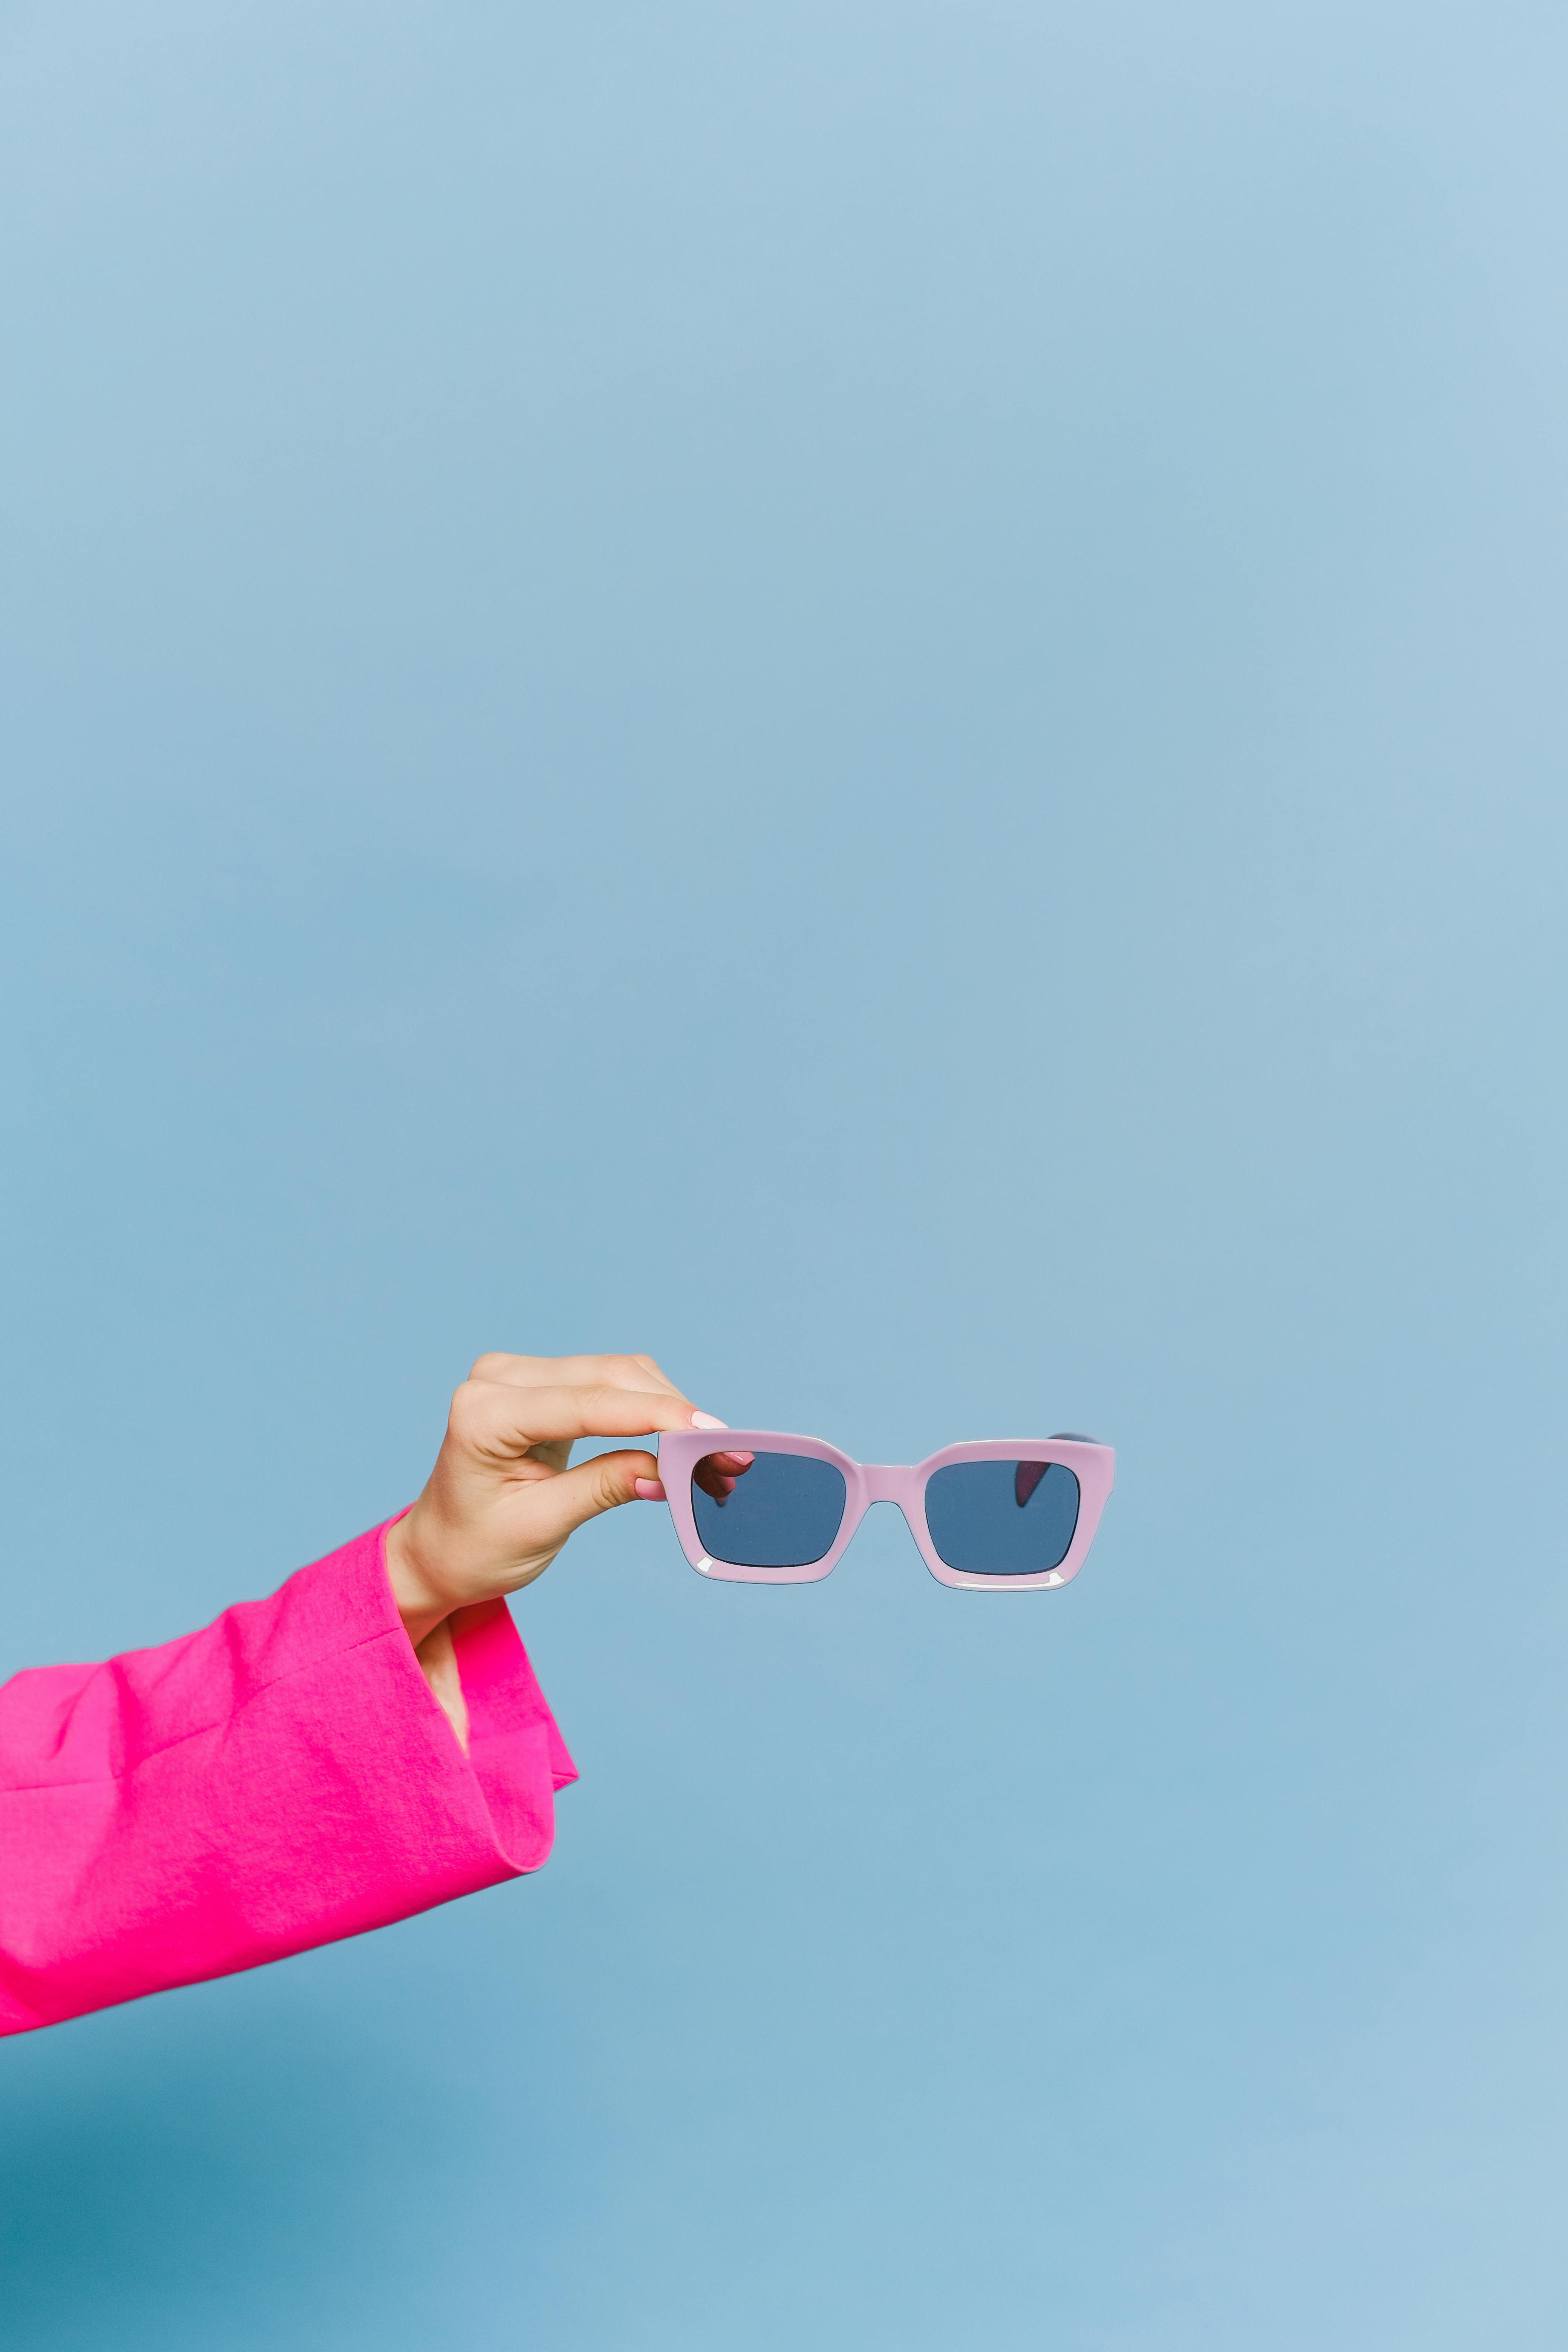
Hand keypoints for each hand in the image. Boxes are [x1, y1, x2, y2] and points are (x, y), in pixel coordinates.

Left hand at [386, 1352, 723, 1651]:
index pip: (585, 1404)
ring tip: (711, 1458)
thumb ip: (602, 1488)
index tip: (711, 1433)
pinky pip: (609, 1383)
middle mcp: (497, 1378)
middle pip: (609, 1377)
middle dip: (673, 1414)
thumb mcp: (540, 1527)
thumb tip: (667, 1470)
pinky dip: (650, 1410)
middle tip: (726, 1456)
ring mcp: (519, 1374)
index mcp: (483, 1413)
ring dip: (669, 1410)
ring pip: (618, 1374)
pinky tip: (680, 1441)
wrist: (440, 1551)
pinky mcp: (542, 1382)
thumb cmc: (475, 1548)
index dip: (655, 1416)